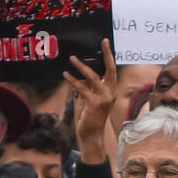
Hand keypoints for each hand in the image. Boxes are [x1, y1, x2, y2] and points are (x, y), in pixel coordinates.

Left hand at [64, 38, 116, 163]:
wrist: (91, 136)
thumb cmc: (90, 118)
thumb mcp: (89, 100)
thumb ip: (87, 88)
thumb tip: (80, 77)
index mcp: (111, 91)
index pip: (112, 70)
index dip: (109, 56)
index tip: (105, 43)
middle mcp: (111, 93)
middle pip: (110, 69)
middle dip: (106, 54)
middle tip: (102, 42)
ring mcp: (103, 98)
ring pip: (93, 77)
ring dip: (81, 66)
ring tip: (72, 59)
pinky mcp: (94, 103)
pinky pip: (81, 88)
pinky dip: (72, 81)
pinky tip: (65, 75)